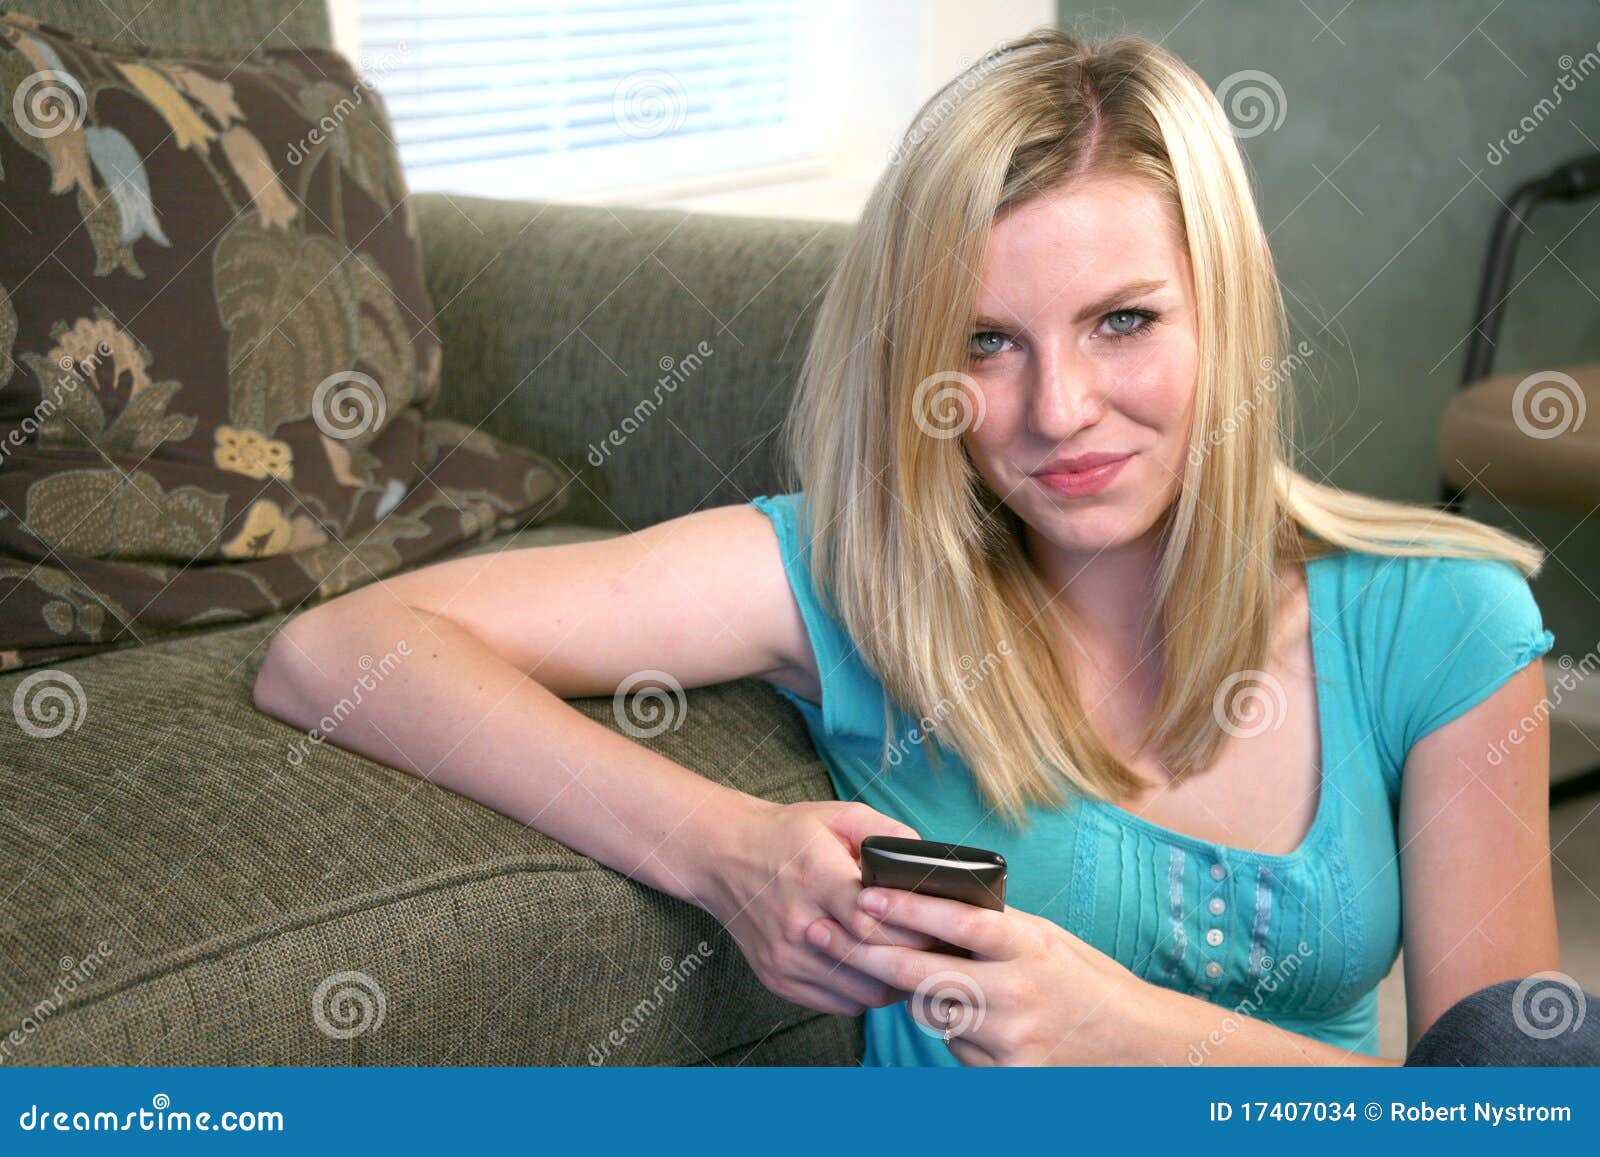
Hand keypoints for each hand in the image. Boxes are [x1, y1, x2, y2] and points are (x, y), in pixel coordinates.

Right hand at [700, 799, 943, 1016]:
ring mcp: (786, 957)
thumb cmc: (788, 834)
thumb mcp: (838, 815)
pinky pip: (841, 1004)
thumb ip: (886, 833)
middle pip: (872, 961)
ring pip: (863, 992)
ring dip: (894, 981)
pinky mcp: (779, 979)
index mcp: (815, 877)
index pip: (872, 919)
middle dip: (914, 957)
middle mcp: (797, 923)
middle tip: (942, 949)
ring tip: (912, 961)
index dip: (912, 926)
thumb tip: (928, 859)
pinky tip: (877, 970)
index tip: (937, 923)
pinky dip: (866, 993)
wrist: (723, 855)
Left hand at [804, 885, 1162, 1063]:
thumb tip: (935, 904)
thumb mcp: (1046, 938)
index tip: (868, 894)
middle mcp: (1018, 991)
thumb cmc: (1086, 981)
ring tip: (913, 975)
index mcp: (1029, 945)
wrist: (1136, 1044)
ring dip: (916, 995)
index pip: (958, 921)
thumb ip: (995, 926)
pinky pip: (955, 1048)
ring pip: (931, 1013)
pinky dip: (952, 1031)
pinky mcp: (1009, 1073)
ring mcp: (1012, 1036)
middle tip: (830, 935)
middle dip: (869, 952)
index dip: (908, 907)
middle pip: (924, 973)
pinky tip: (969, 1018)